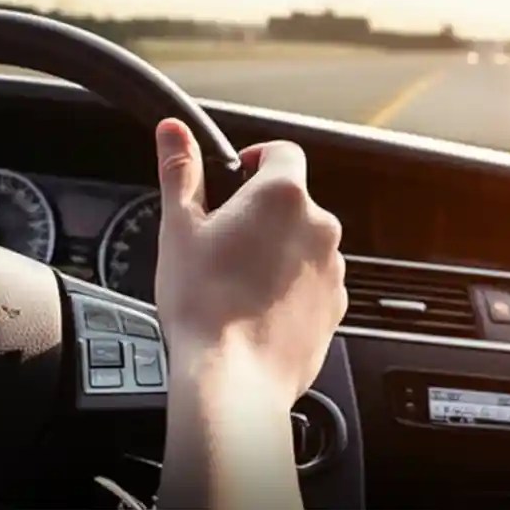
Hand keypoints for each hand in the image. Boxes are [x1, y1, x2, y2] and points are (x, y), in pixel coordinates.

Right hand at [154, 119, 345, 409]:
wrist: (233, 379)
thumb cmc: (204, 304)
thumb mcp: (180, 227)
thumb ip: (180, 170)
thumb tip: (173, 130)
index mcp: (282, 195)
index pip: (281, 152)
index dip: (255, 159)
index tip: (234, 178)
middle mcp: (319, 227)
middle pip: (291, 201)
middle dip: (259, 214)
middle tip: (221, 240)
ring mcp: (332, 270)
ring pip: (302, 244)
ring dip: (276, 251)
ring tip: (235, 280)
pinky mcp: (335, 307)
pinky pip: (312, 283)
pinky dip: (289, 287)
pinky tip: (255, 307)